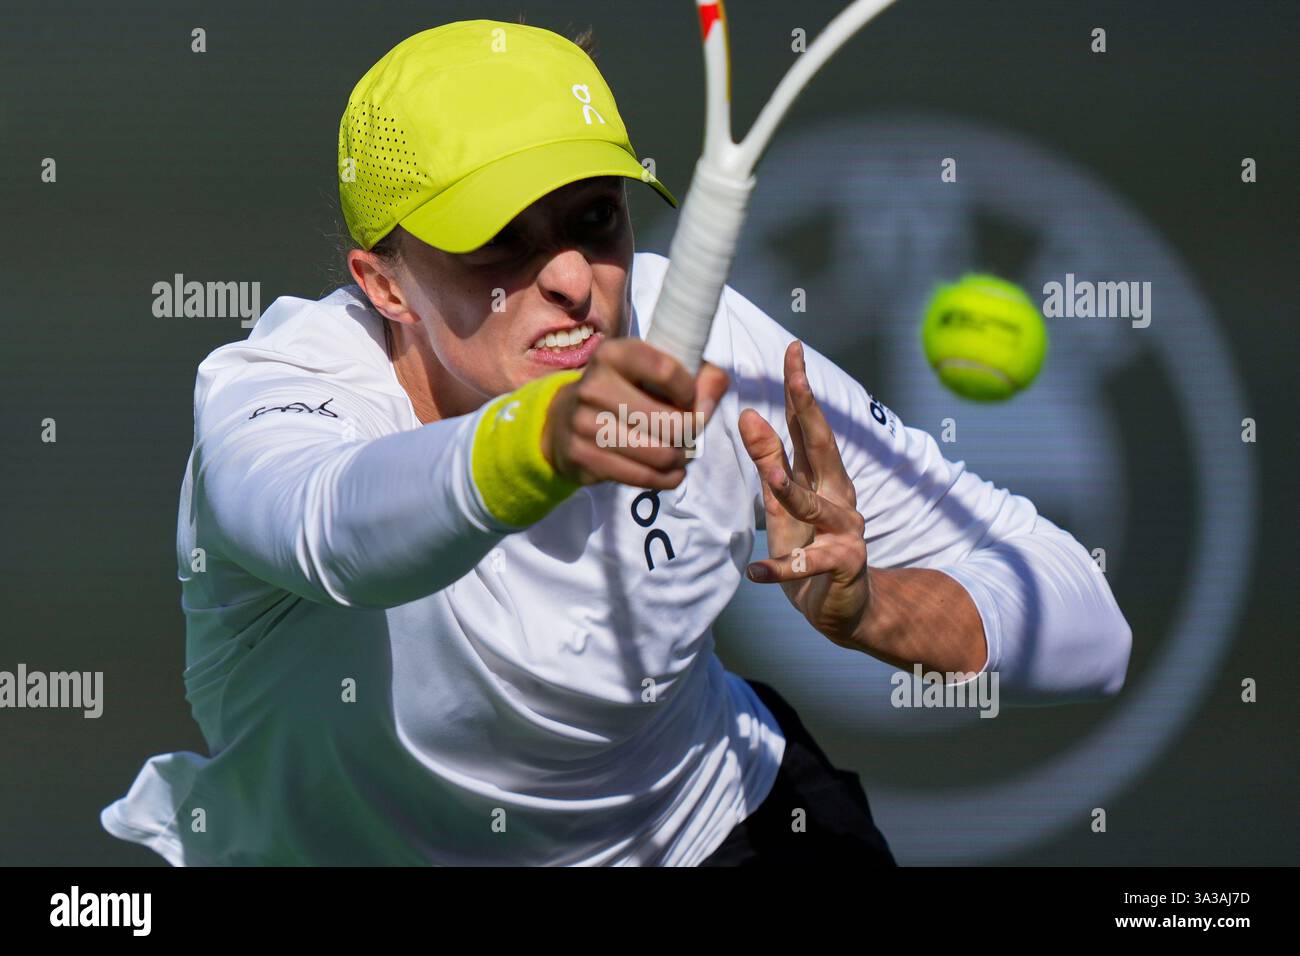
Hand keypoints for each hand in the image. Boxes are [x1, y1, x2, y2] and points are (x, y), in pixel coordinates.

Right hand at [542, 337, 729, 489]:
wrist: (560, 422)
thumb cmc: (618, 392)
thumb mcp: (647, 372)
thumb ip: (693, 374)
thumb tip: (717, 386)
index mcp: (613, 355)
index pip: (666, 371)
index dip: (690, 392)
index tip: (690, 400)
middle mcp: (595, 386)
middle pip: (669, 422)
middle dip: (690, 432)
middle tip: (689, 434)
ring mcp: (585, 424)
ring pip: (660, 454)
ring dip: (680, 458)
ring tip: (679, 453)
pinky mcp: (584, 456)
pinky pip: (644, 477)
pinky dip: (668, 478)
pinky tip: (671, 471)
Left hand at [738, 340, 869, 648]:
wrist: (841, 607)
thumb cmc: (807, 545)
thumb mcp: (781, 502)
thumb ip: (768, 461)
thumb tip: (747, 413)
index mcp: (823, 475)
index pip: (808, 424)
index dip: (800, 388)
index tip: (793, 350)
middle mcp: (839, 494)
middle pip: (823, 447)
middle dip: (809, 411)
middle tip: (797, 379)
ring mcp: (845, 529)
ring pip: (816, 506)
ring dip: (794, 492)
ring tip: (774, 478)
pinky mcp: (843, 565)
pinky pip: (807, 565)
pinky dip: (780, 569)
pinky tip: (755, 573)